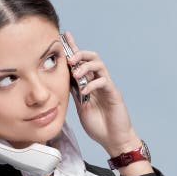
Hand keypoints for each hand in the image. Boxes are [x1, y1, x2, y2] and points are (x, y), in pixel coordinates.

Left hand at [63, 31, 139, 156]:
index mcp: (89, 84)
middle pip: (91, 57)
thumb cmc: (99, 126)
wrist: (114, 140)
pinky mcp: (114, 93)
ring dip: (85, 66)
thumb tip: (62, 81)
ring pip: (98, 65)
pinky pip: (104, 81)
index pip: (80, 62)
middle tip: (69, 60)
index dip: (73, 48)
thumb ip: (74, 94)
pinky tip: (85, 91)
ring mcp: (107, 86)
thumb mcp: (80, 108)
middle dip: (79, 54)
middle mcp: (98, 81)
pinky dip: (92, 84)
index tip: (64, 36)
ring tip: (76, 74)